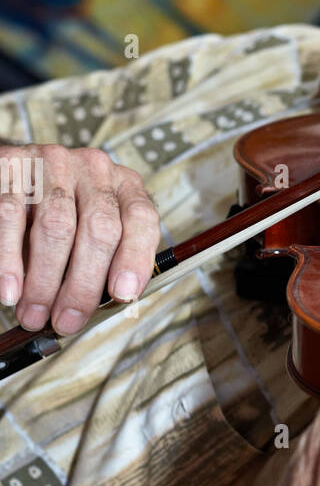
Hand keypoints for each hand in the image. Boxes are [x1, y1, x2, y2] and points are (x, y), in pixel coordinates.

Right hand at [0, 144, 160, 332]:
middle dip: (83, 284)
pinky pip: (11, 216)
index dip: (135, 258)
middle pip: (100, 229)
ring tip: (34, 315)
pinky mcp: (12, 167)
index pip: (141, 219)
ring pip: (56, 226)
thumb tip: (97, 310)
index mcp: (124, 185)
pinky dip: (10, 261)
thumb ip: (103, 263)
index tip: (123, 295)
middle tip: (67, 321)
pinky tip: (11, 291)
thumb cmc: (62, 215)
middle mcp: (93, 169)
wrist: (15, 176)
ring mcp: (52, 163)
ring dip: (45, 281)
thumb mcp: (92, 231)